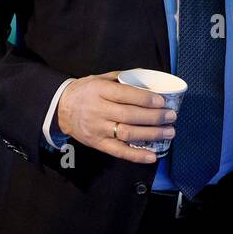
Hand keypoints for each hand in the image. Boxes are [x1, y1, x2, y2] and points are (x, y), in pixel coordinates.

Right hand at [56, 70, 174, 161]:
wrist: (60, 108)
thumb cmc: (85, 91)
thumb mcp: (99, 78)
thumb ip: (122, 78)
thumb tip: (148, 77)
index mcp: (100, 91)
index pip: (125, 95)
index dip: (146, 99)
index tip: (162, 101)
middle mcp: (98, 110)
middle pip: (130, 115)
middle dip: (154, 117)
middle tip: (171, 116)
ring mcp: (98, 129)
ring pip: (127, 133)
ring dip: (151, 134)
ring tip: (168, 132)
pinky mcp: (97, 143)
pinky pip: (119, 151)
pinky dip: (136, 155)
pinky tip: (152, 156)